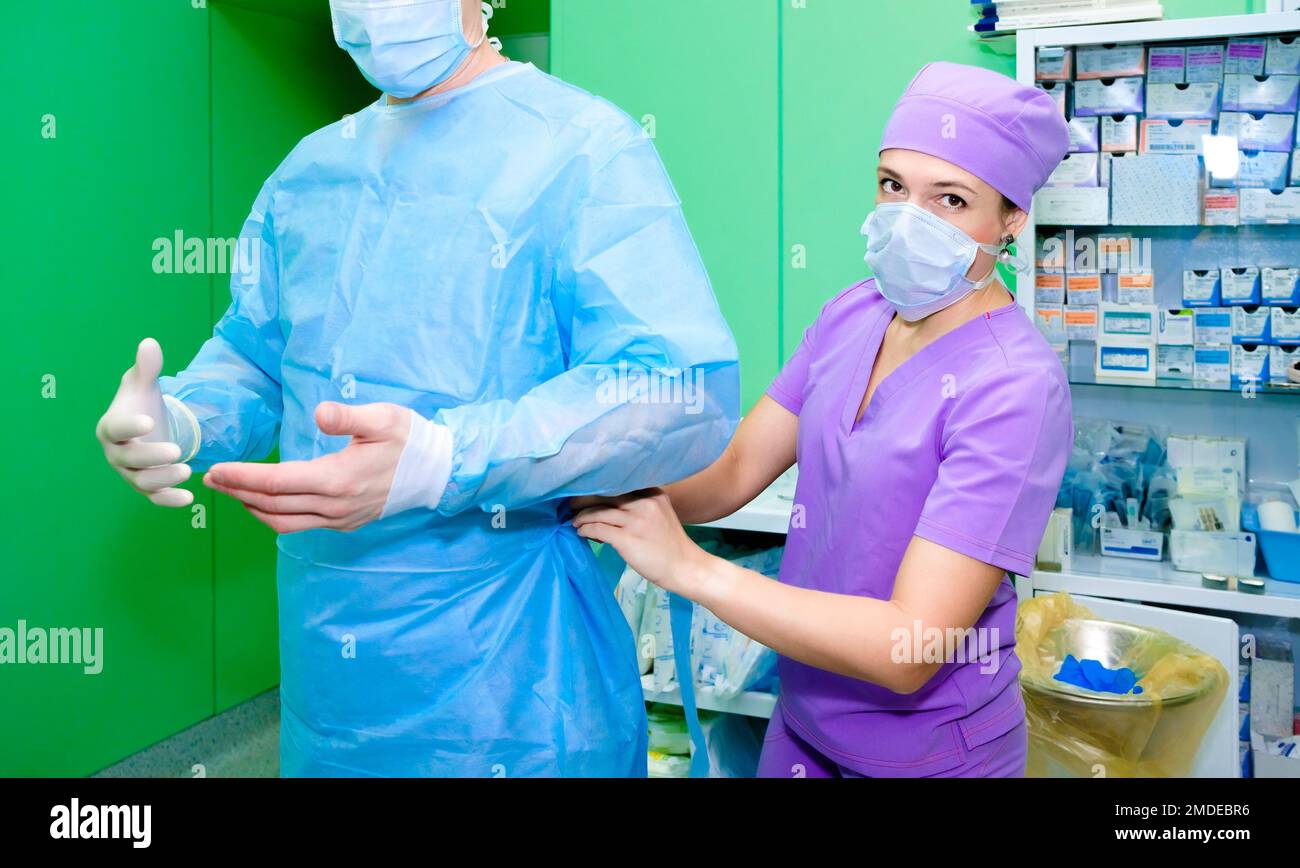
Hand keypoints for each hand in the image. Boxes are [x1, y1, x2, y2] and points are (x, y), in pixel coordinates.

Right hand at [96, 337, 192, 507]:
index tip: (149, 421)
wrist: (150, 426)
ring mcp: (130, 472)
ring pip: (142, 482)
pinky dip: (169, 500)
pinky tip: (189, 500)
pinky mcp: (146, 485)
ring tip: (188, 470)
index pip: (115, 428)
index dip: (130, 426)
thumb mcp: (145, 383)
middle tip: (177, 450)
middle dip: (152, 457)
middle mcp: (116, 453)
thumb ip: (147, 367)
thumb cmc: (143, 403)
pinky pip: (154, 497)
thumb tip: (150, 343)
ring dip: (163, 480)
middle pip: (129, 460)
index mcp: (111, 426)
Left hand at [204, 401, 410, 533]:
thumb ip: (347, 416)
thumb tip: (319, 414)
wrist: (438, 472)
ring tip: (230, 492)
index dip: (241, 477)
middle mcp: (335, 505)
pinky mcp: (345, 523)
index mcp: (339, 479)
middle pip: (272, 505)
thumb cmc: (410, 440)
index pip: (277, 482)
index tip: (216, 469)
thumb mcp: (384, 418)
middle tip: (211, 479)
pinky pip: (299, 526)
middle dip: (237, 492)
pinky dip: (274, 516)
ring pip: (282, 522)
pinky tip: (263, 502)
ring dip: (251, 508)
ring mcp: (340, 518)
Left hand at [572, 489, 711, 596]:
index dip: (599, 488)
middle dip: (584, 499)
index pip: (618, 484)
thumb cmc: (670, 545)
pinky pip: (598, 529)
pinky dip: (585, 529)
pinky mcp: (627, 539)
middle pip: (605, 494)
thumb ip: (640, 505)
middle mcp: (644, 502)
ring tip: (574, 521)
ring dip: (582, 517)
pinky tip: (581, 532)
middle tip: (571, 505)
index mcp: (653, 493)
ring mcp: (635, 520)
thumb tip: (608, 505)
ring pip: (598, 512)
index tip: (585, 492)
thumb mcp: (660, 513)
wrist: (685, 567)